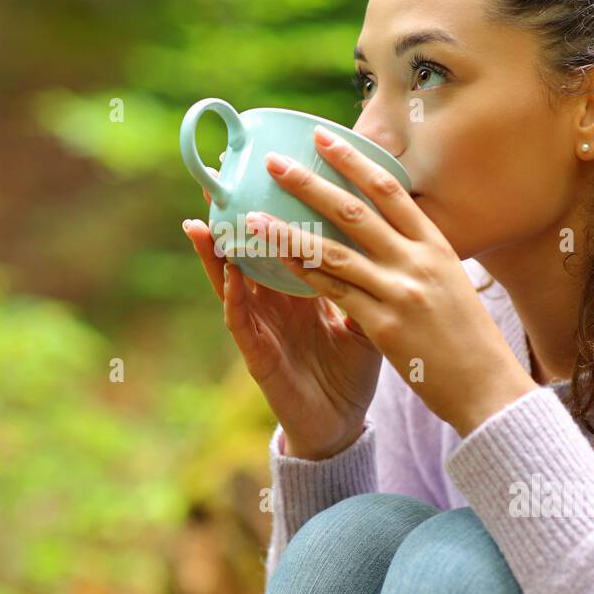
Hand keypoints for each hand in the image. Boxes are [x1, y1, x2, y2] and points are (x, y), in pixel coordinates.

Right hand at [183, 167, 383, 460]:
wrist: (343, 427)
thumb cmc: (350, 371)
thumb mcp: (363, 319)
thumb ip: (365, 280)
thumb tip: (390, 238)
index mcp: (298, 289)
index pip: (280, 240)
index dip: (270, 207)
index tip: (264, 167)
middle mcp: (273, 303)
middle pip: (248, 251)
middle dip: (234, 216)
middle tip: (221, 177)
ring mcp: (262, 328)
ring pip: (232, 282)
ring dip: (217, 252)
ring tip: (203, 219)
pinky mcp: (258, 357)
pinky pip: (242, 321)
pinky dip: (234, 296)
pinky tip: (231, 273)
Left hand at [248, 126, 537, 436]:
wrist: (489, 387)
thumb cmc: (468, 336)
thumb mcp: (451, 281)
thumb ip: (420, 254)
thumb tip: (392, 228)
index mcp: (435, 245)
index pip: (389, 190)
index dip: (353, 161)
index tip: (322, 137)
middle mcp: (418, 261)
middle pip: (354, 211)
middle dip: (310, 182)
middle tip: (274, 162)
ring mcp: (401, 292)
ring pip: (333, 251)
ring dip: (289, 231)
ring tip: (253, 216)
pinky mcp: (384, 327)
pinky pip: (334, 293)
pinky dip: (303, 273)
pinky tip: (277, 260)